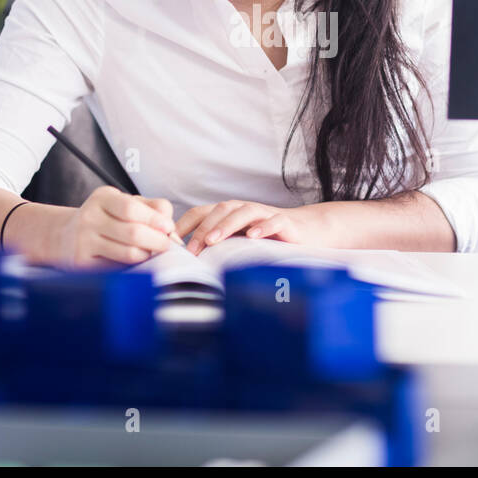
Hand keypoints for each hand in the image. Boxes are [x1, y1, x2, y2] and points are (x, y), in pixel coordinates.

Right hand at [55, 186, 178, 267]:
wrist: (64, 237)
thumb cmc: (105, 219)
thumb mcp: (125, 204)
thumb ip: (153, 209)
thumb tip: (172, 232)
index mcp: (102, 198)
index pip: (132, 209)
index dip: (156, 220)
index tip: (169, 228)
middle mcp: (89, 217)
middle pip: (133, 233)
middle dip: (157, 241)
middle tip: (166, 246)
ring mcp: (83, 241)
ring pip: (128, 253)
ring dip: (147, 256)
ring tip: (150, 253)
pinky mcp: (82, 263)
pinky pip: (118, 268)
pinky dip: (133, 268)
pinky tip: (135, 264)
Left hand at [178, 200, 324, 254]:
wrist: (307, 231)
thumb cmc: (267, 240)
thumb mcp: (238, 243)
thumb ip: (216, 249)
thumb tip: (184, 268)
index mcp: (229, 214)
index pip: (201, 212)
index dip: (185, 225)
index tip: (170, 244)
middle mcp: (244, 209)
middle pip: (219, 211)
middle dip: (202, 229)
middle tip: (190, 250)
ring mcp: (264, 214)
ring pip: (242, 212)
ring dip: (225, 225)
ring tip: (213, 240)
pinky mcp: (285, 222)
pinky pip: (273, 220)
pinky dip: (262, 226)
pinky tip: (253, 237)